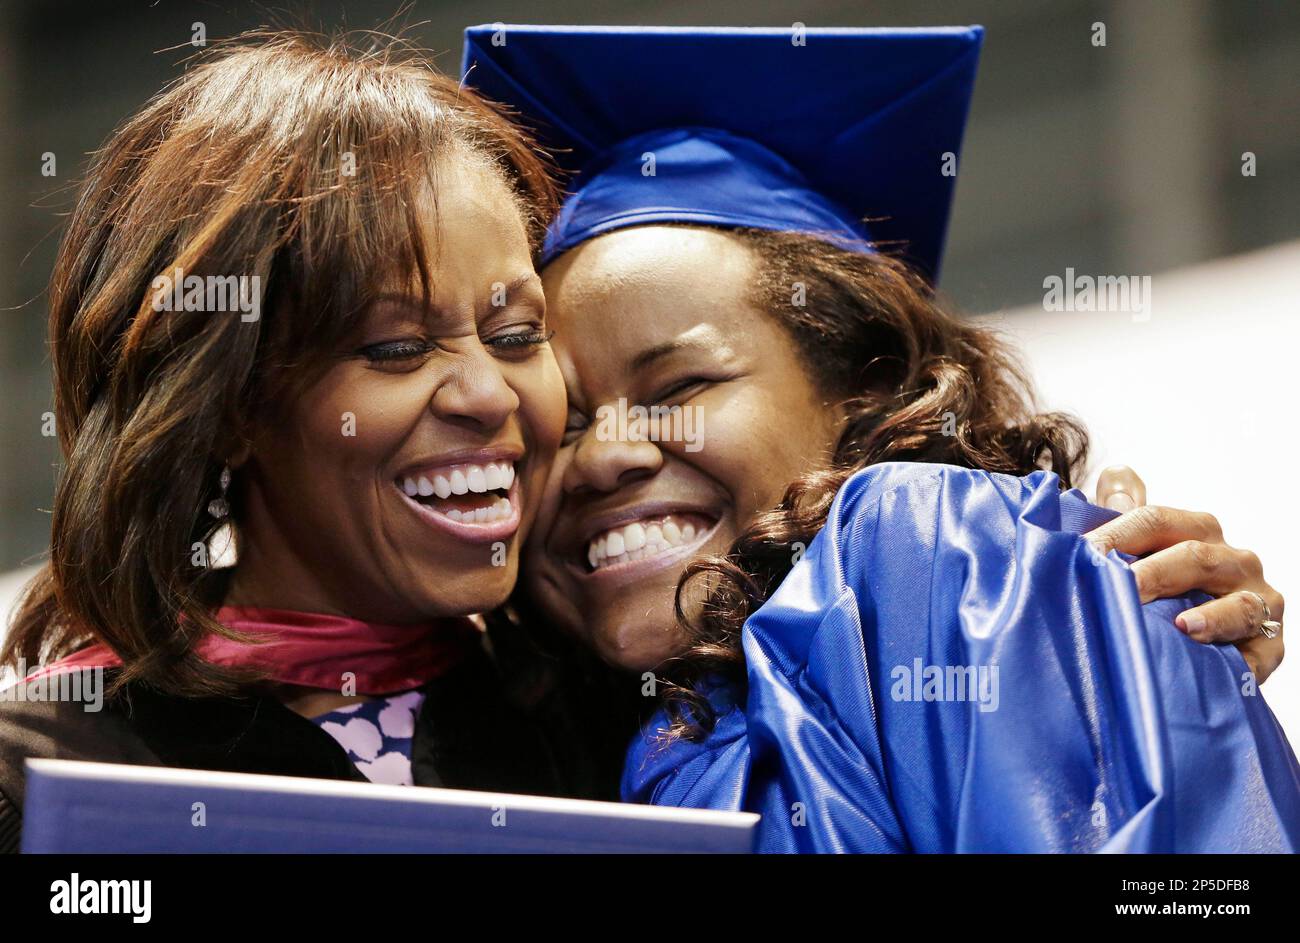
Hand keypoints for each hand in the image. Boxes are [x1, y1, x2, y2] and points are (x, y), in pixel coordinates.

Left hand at [1085, 465, 1284, 682]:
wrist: (1202, 642)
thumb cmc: (1163, 589)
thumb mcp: (1143, 549)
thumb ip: (1127, 514)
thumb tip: (1116, 474)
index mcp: (1198, 532)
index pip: (1156, 521)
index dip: (1117, 534)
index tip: (1081, 553)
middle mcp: (1233, 561)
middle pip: (1194, 557)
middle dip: (1153, 573)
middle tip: (1115, 588)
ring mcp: (1256, 601)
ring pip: (1238, 604)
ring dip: (1210, 616)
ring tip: (1182, 625)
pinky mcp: (1268, 645)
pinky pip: (1260, 648)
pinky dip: (1239, 655)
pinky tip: (1216, 660)